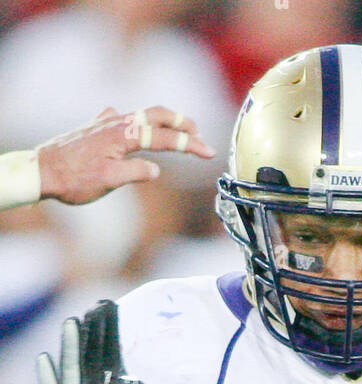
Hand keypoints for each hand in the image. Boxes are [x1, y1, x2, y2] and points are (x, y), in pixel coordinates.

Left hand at [37, 106, 214, 205]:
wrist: (43, 171)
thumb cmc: (75, 179)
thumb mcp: (109, 181)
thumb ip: (135, 172)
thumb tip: (156, 170)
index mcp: (123, 135)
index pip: (164, 138)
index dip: (188, 145)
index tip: (208, 152)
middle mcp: (115, 123)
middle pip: (156, 115)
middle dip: (181, 123)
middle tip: (198, 134)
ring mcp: (105, 122)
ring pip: (141, 115)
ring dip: (163, 122)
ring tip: (178, 129)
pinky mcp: (97, 127)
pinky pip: (123, 118)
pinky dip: (138, 122)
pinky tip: (136, 129)